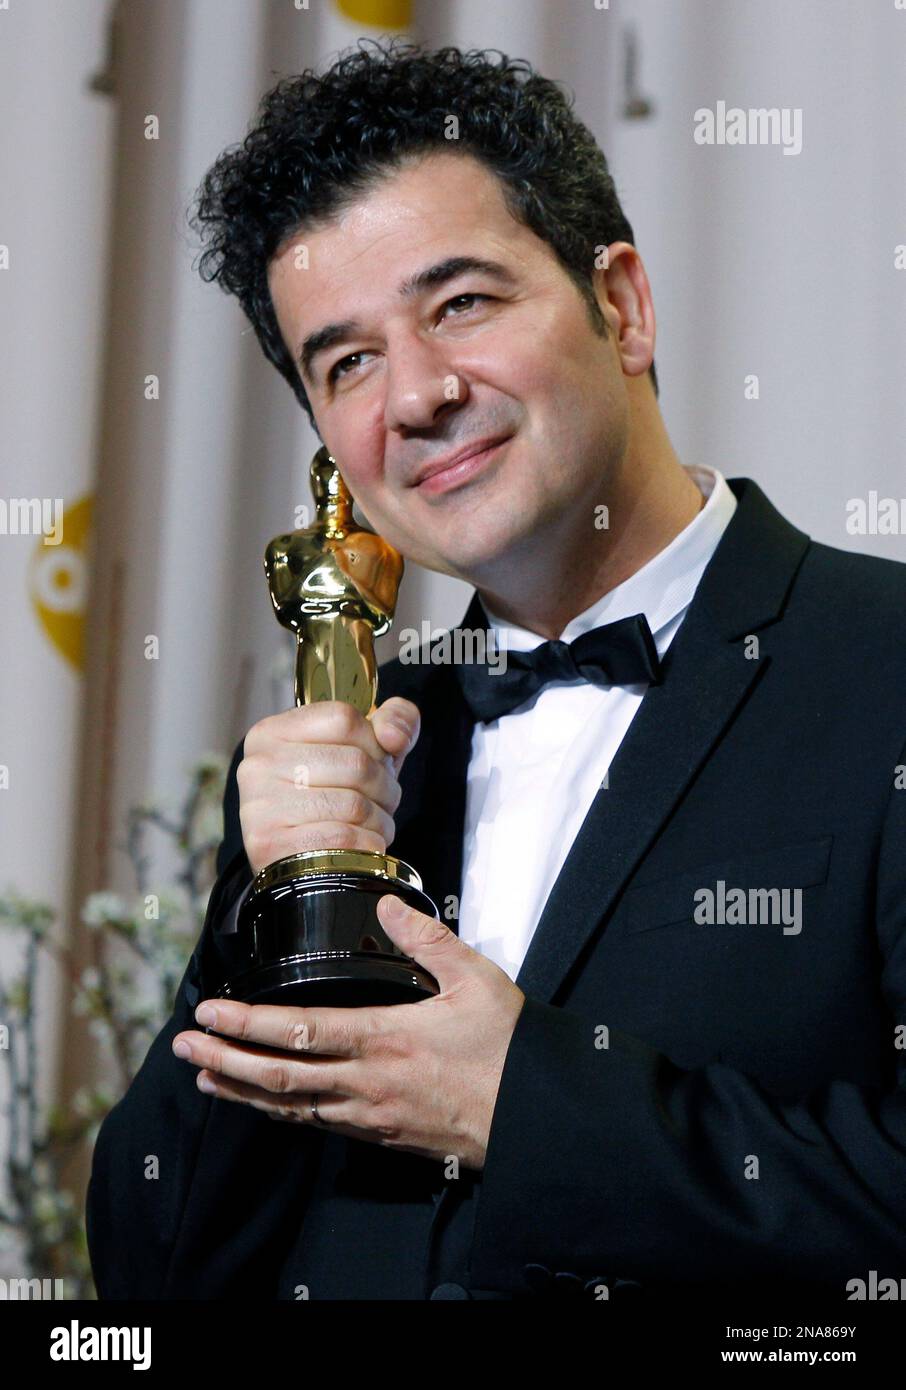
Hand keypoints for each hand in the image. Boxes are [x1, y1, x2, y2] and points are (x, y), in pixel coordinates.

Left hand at [172, 894, 525, 1170]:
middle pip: (278, 1077)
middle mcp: (367, 1083)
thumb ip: (428, 939)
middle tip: (184, 1047)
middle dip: (224, 1060)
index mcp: (385, 1039)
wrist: (532, 1121)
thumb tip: (387, 903)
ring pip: (289, 1107)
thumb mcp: (476, 980)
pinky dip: (279, 1112)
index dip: (247, 1023)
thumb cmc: (508, 1050)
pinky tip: (263, 1104)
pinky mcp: (380, 1135)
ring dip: (241, 1092)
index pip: (299, 1031)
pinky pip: (316, 1124)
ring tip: (204, 1077)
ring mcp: (369, 1115)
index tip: (210, 1013)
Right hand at [238, 696, 420, 875]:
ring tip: (375, 826)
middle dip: (386, 787)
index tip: (377, 764)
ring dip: (380, 820)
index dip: (376, 744)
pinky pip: (343, 838)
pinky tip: (363, 847)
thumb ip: (393, 721)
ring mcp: (261, 807)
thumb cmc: (330, 798)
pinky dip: (367, 845)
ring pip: (353, 804)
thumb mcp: (361, 750)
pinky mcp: (271, 846)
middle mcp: (259, 765)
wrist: (295, 865)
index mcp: (273, 732)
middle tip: (383, 802)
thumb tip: (394, 735)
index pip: (344, 719)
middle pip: (355, 763)